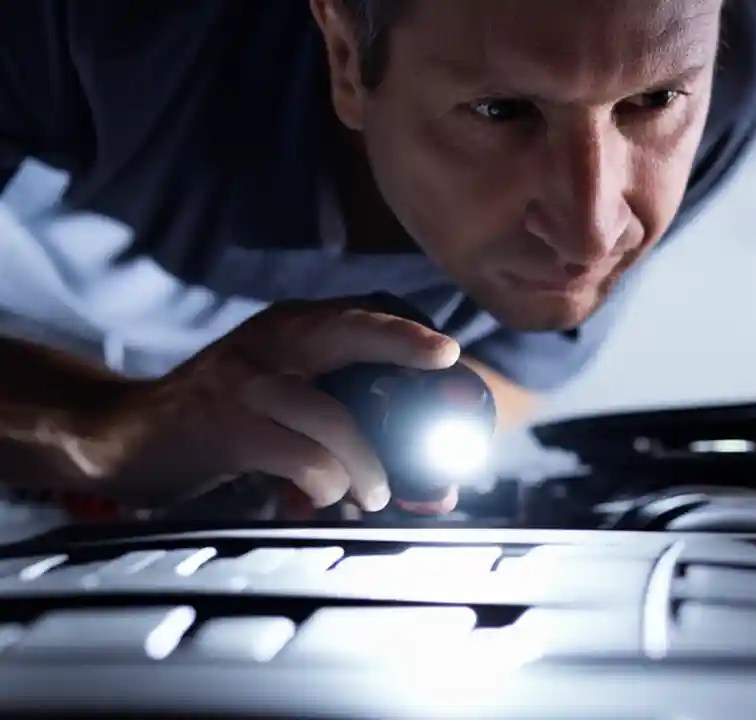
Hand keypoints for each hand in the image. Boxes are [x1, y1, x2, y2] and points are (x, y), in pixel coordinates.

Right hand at [82, 299, 460, 511]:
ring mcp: (246, 383)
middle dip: (403, 344)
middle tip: (444, 361)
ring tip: (377, 494)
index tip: (450, 353)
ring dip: (368, 465)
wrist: (124, 435)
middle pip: (349, 332)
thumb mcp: (275, 389)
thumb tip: (415, 467)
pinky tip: (326, 495)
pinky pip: (299, 458)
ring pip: (334, 418)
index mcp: (288, 329)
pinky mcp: (225, 428)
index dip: (406, 331)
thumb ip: (335, 409)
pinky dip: (326, 482)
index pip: (357, 315)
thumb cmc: (220, 419)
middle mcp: (270, 343)